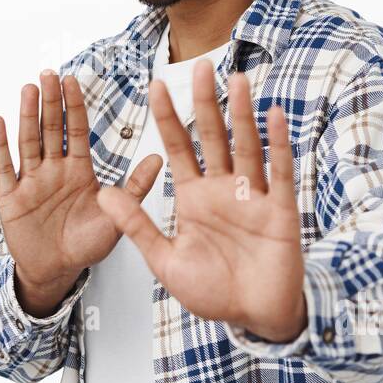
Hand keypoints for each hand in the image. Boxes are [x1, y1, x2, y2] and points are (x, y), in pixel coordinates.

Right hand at [0, 69, 162, 316]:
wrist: (57, 271)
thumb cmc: (87, 244)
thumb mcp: (116, 217)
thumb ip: (135, 187)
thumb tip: (158, 157)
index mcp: (78, 170)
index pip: (76, 131)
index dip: (74, 106)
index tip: (72, 80)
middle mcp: (53, 170)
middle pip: (51, 129)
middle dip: (50, 102)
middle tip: (49, 74)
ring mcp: (30, 181)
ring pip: (28, 142)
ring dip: (27, 116)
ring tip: (28, 89)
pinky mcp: (10, 198)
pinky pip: (3, 168)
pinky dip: (0, 145)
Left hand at [95, 64, 307, 342]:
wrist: (254, 317)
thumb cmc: (213, 292)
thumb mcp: (165, 260)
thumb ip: (136, 226)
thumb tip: (102, 194)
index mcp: (193, 197)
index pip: (177, 148)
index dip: (167, 118)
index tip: (153, 86)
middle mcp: (223, 189)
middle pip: (212, 137)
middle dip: (204, 103)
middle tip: (198, 65)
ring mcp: (253, 196)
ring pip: (246, 146)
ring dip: (242, 114)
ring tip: (237, 80)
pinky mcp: (280, 209)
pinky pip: (279, 172)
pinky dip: (277, 144)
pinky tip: (274, 116)